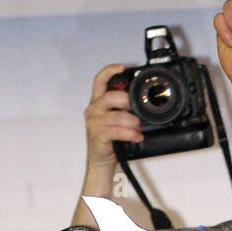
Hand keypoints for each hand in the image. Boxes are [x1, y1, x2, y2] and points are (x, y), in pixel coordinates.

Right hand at [84, 63, 143, 177]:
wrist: (101, 163)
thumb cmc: (109, 142)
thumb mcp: (114, 121)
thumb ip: (122, 109)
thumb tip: (139, 104)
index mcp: (97, 103)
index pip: (99, 81)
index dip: (110, 71)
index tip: (122, 67)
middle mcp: (93, 110)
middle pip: (111, 97)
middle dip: (128, 102)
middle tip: (138, 111)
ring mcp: (94, 122)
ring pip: (117, 115)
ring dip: (132, 122)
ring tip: (138, 128)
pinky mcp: (98, 135)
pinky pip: (117, 131)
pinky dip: (130, 134)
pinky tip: (137, 136)